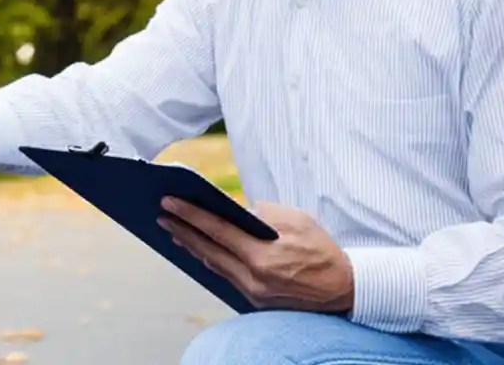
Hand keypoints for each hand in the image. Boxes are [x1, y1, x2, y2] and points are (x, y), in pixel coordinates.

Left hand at [158, 197, 354, 312]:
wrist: (343, 288)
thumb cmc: (320, 247)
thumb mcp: (295, 218)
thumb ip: (261, 212)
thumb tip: (232, 208)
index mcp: (261, 255)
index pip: (216, 230)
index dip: (189, 214)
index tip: (167, 202)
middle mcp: (252, 277)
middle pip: (207, 249)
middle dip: (181, 230)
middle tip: (161, 214)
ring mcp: (252, 292)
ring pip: (213, 265)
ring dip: (192, 246)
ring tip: (174, 230)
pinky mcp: (255, 300)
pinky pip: (225, 276)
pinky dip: (211, 260)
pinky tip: (199, 249)